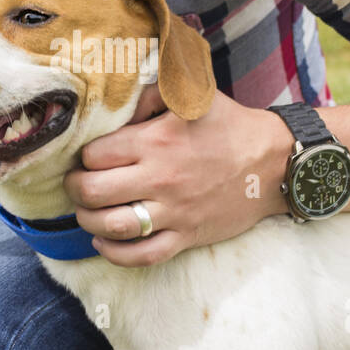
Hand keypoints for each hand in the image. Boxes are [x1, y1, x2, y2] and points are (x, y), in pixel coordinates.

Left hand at [63, 87, 292, 266]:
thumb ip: (150, 93)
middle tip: (77, 184)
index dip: (84, 156)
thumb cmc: (229, 125)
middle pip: (93, 192)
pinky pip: (143, 256)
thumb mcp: (192, 95)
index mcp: (156, 142)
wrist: (273, 162)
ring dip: (88, 221)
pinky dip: (115, 253)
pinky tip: (104, 241)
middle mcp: (161, 178)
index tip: (87, 157)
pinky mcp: (187, 236)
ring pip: (113, 226)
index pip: (94, 155)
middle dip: (76, 189)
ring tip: (86, 212)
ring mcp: (174, 212)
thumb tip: (120, 100)